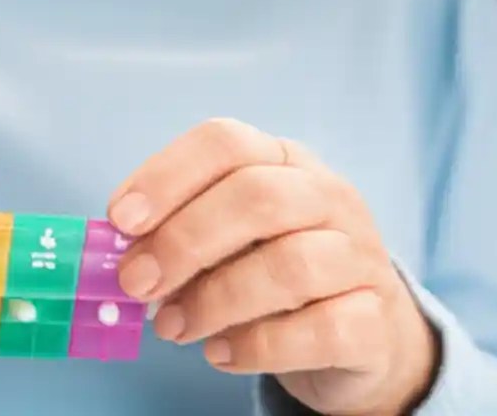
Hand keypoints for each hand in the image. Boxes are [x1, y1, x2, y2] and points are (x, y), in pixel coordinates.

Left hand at [108, 119, 439, 415]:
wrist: (365, 332)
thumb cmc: (275, 274)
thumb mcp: (229, 241)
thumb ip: (180, 236)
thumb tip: (122, 254)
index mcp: (285, 161)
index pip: (226, 142)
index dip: (167, 176)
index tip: (121, 220)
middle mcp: (330, 197)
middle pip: (257, 197)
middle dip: (184, 241)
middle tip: (138, 284)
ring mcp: (360, 257)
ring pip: (290, 265)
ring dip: (214, 300)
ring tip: (172, 328)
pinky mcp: (374, 319)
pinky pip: (319, 330)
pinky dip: (258, 346)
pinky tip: (221, 354)